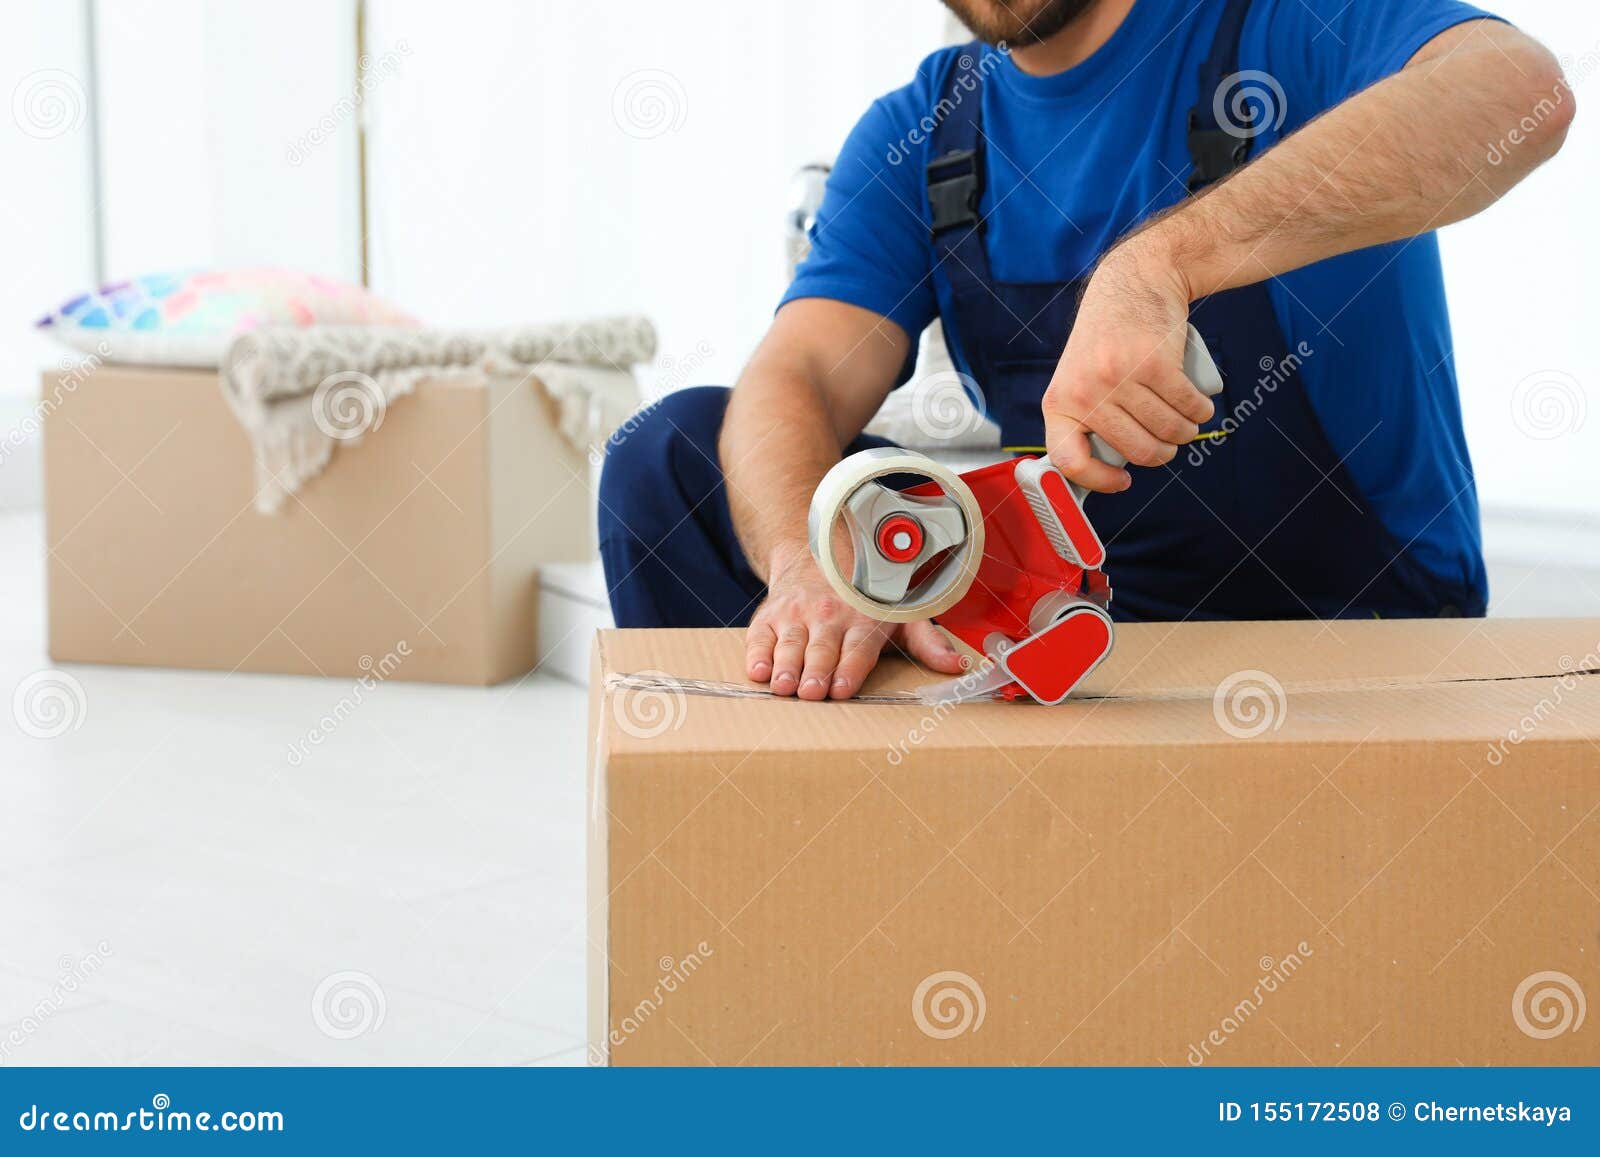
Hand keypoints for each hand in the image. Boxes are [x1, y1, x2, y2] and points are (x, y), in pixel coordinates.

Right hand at [746, 547, 965, 700]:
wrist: (817, 554)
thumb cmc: (864, 596)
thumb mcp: (900, 613)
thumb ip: (927, 642)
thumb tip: (957, 665)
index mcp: (863, 620)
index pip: (857, 648)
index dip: (850, 668)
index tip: (843, 687)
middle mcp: (828, 616)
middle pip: (821, 648)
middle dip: (816, 670)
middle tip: (810, 692)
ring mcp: (796, 615)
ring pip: (791, 644)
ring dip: (786, 666)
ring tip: (784, 686)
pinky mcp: (770, 616)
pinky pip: (760, 636)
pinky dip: (758, 653)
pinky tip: (758, 670)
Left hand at [1041, 240, 1215, 492]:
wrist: (1134, 282)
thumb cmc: (1108, 340)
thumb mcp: (1079, 379)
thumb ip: (1085, 418)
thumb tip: (1100, 471)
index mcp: (1059, 403)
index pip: (1068, 460)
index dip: (1098, 480)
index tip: (1123, 481)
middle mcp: (1085, 392)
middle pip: (1137, 452)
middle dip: (1163, 454)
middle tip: (1168, 442)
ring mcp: (1119, 378)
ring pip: (1168, 432)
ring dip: (1186, 433)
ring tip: (1186, 421)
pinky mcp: (1155, 363)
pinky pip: (1188, 406)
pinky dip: (1201, 410)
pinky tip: (1199, 405)